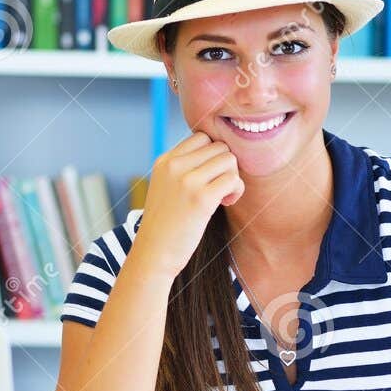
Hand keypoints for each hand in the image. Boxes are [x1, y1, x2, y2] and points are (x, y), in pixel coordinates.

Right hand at [129, 130, 243, 277]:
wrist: (154, 253)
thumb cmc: (165, 224)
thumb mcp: (166, 187)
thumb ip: (184, 168)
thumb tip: (220, 154)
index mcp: (164, 161)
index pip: (201, 137)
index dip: (212, 155)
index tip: (209, 176)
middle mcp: (174, 166)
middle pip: (219, 146)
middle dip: (225, 166)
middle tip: (219, 188)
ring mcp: (187, 180)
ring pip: (229, 159)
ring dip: (233, 177)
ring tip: (223, 197)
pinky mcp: (201, 198)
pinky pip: (233, 179)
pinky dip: (236, 190)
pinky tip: (226, 203)